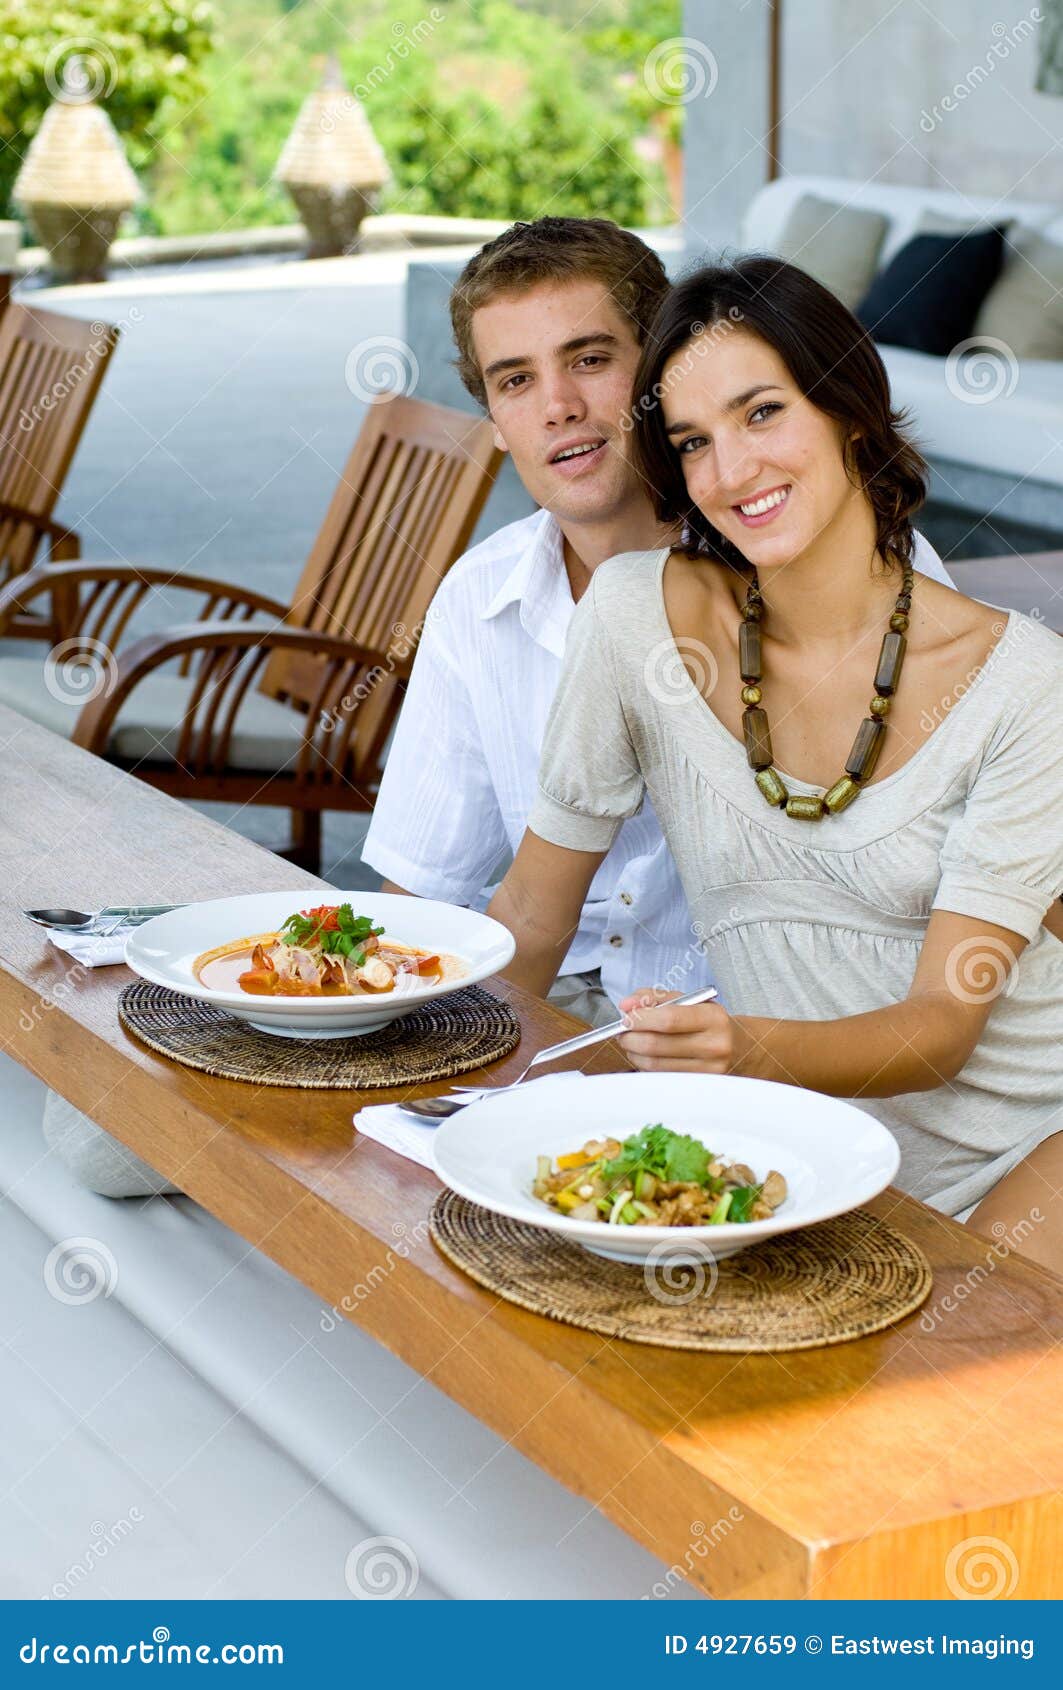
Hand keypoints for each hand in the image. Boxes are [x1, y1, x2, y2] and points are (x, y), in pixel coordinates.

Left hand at [618, 987, 742, 1072]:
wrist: (739, 1048)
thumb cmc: (707, 1022)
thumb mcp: (688, 1001)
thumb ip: (654, 997)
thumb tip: (626, 1005)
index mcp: (712, 1018)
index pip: (669, 1019)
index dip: (641, 1018)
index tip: (627, 1016)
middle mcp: (714, 1045)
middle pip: (657, 1044)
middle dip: (630, 1037)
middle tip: (623, 1030)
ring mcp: (707, 1070)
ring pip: (654, 1064)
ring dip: (634, 1052)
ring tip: (632, 1042)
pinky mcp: (698, 1085)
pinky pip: (660, 1076)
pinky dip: (645, 1065)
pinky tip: (646, 1055)